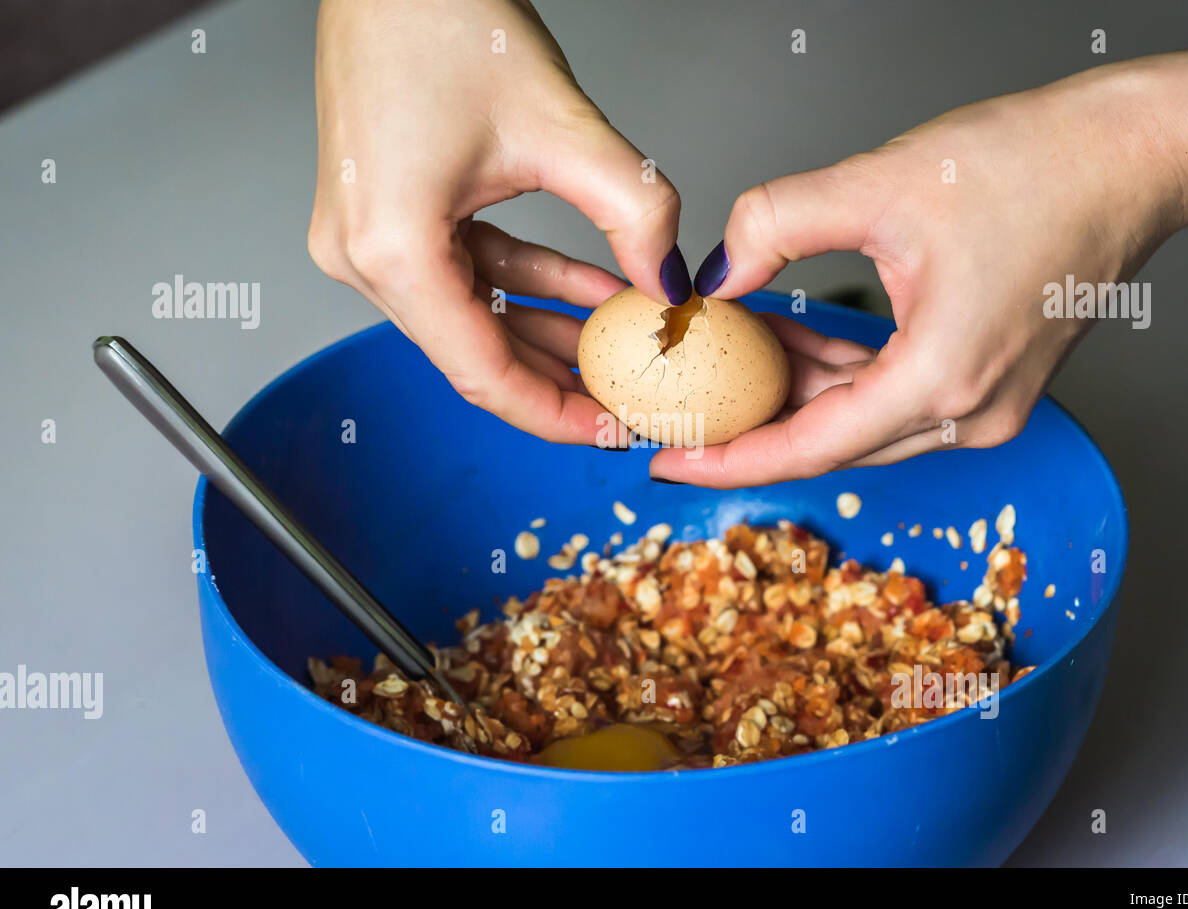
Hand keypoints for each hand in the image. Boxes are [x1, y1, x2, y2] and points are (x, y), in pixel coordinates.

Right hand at [307, 0, 688, 444]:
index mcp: (391, 249)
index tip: (612, 430)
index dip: (555, 413)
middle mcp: (362, 255)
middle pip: (477, 352)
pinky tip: (590, 289)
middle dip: (561, 376)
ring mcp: (367, 236)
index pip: (482, 374)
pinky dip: (527, 281)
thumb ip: (632, 213)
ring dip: (550, 327)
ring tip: (623, 345)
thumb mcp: (562, 127)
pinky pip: (467, 271)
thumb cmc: (441, 15)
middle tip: (628, 399)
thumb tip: (668, 282)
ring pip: (476, 315)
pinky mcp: (386, 214)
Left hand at [652, 66, 1187, 486]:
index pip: (810, 445)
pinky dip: (844, 375)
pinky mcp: (995, 381)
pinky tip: (797, 341)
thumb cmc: (1038, 167)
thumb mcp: (879, 184)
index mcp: (942, 381)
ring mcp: (990, 403)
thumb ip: (777, 226)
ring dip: (798, 390)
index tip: (670, 461)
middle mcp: (972, 412)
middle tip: (684, 408)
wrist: (1132, 156)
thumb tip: (717, 273)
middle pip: (834, 440)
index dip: (731, 458)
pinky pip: (897, 397)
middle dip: (755, 421)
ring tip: (734, 352)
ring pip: (864, 420)